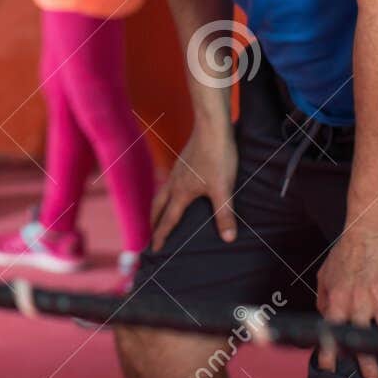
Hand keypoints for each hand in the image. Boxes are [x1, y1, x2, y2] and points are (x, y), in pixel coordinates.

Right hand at [150, 124, 238, 251]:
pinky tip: (177, 191)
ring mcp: (177, 171)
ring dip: (158, 207)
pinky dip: (167, 193)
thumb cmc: (217, 157)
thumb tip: (228, 238)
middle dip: (153, 222)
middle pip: (157, 207)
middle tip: (150, 235)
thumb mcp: (223, 188)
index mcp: (181, 192)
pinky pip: (169, 183)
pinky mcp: (183, 162)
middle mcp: (174, 183)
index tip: (154, 249)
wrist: (212, 128)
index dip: (161, 236)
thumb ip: (224, 214)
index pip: (168, 220)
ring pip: (162, 193)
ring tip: (159, 215)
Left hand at [315, 228, 377, 377]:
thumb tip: (324, 319)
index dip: (330, 349)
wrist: (370, 228)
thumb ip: (324, 299)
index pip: (331, 329)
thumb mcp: (325, 274)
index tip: (330, 368)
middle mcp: (358, 299)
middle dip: (368, 362)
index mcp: (338, 298)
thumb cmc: (346, 252)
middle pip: (363, 337)